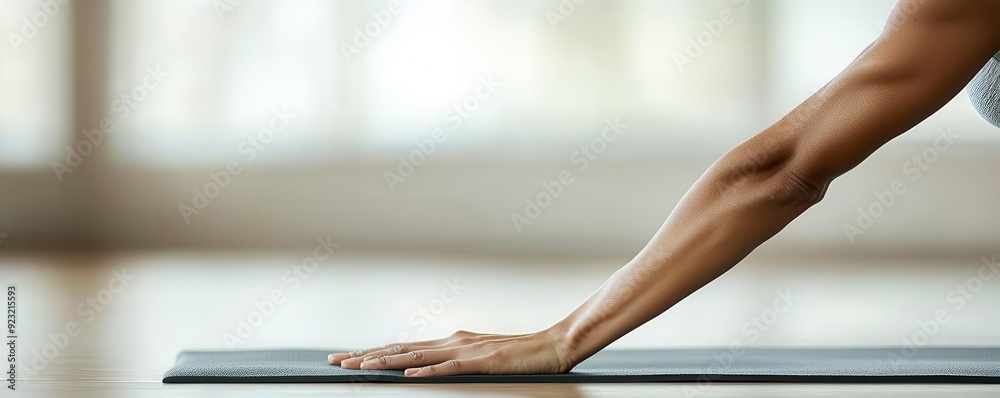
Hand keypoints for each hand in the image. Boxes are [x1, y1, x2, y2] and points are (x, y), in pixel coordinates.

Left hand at [329, 328, 573, 376]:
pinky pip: (450, 368)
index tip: (347, 358)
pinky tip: (408, 375)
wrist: (553, 346)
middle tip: (336, 361)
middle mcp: (453, 341)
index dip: (373, 353)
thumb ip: (457, 361)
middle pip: (401, 349)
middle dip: (366, 356)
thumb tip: (431, 367)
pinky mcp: (483, 361)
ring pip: (417, 356)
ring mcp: (467, 350)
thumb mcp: (481, 359)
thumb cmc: (521, 355)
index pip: (404, 348)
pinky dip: (427, 371)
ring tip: (360, 366)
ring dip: (385, 361)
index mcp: (452, 342)